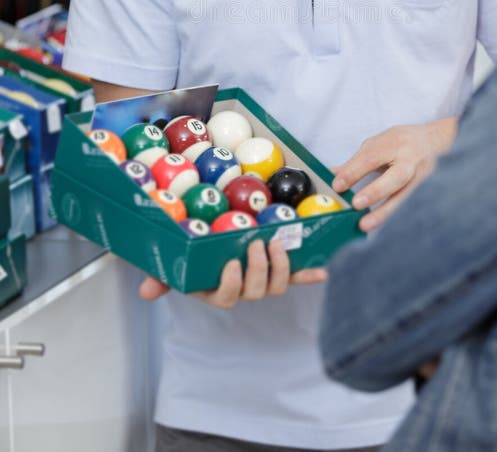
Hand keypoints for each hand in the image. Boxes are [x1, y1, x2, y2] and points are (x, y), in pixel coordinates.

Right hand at [138, 238, 327, 307]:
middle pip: (255, 292)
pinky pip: (295, 275)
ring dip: (280, 266)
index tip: (232, 262)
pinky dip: (308, 274)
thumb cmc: (189, 248)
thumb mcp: (173, 259)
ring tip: (277, 244)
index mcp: (215, 288)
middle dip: (259, 270)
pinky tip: (321, 271)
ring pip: (275, 284)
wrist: (208, 230)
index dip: (231, 284)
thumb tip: (145, 291)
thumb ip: (160, 274)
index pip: (226, 297)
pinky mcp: (277, 267)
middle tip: (257, 244)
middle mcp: (240, 287)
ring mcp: (261, 278)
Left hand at [331, 117, 456, 231]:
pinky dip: (394, 217)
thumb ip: (356, 162)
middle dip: (375, 191)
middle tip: (356, 204)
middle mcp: (411, 160)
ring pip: (405, 197)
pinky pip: (410, 207)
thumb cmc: (402, 143)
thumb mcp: (378, 144)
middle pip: (396, 176)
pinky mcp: (427, 191)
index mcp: (395, 143)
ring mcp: (422, 177)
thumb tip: (332, 176)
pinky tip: (380, 226)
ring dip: (385, 212)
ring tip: (365, 224)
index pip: (371, 158)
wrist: (436, 141)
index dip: (353, 172)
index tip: (337, 186)